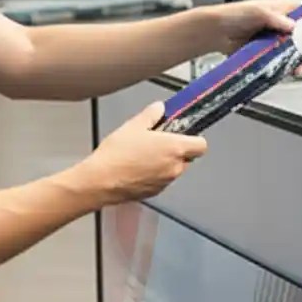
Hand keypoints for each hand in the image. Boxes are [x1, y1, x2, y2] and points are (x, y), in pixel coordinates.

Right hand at [81, 103, 206, 204]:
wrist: (100, 181)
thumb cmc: (117, 154)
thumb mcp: (134, 125)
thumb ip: (151, 114)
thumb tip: (160, 108)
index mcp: (175, 148)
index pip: (201, 145)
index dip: (194, 138)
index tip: (182, 134)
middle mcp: (175, 167)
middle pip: (188, 157)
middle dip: (177, 150)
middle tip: (158, 142)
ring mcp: (166, 182)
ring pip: (174, 169)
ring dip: (165, 163)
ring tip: (143, 155)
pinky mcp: (155, 193)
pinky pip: (162, 181)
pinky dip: (155, 175)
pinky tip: (137, 168)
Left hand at [205, 0, 301, 74]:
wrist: (216, 32)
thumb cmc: (234, 14)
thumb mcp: (259, 11)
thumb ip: (277, 19)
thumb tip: (294, 26)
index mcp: (286, 9)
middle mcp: (285, 24)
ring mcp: (279, 40)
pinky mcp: (272, 53)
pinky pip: (289, 61)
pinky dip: (295, 65)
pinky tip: (297, 68)